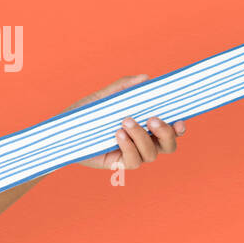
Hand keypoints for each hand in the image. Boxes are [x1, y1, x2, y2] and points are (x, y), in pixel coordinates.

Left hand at [67, 74, 186, 169]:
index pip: (172, 130)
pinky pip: (133, 161)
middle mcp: (142, 142)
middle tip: (152, 119)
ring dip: (142, 137)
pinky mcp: (119, 164)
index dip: (180, 128)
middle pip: (169, 146)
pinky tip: (118, 134)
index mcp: (145, 126)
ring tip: (125, 122)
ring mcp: (132, 154)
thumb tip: (145, 78)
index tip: (179, 119)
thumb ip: (124, 87)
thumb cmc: (85, 113)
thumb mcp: (104, 96)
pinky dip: (129, 146)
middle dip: (166, 133)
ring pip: (152, 154)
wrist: (62, 132)